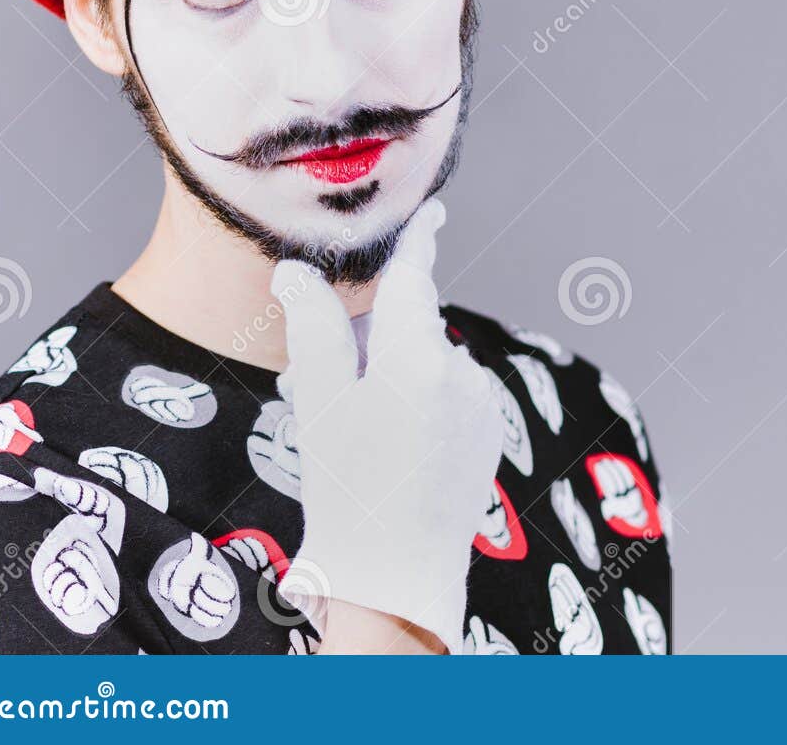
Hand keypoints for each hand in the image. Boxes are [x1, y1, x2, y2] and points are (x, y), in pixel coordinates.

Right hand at [270, 198, 502, 653]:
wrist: (400, 576)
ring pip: (429, 367)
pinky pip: (450, 399)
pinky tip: (393, 452)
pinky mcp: (489, 434)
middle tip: (325, 391)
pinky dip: (421, 407)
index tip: (432, 209)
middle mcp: (462, 372)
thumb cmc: (348, 490)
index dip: (420, 239)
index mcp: (420, 358)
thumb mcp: (319, 405)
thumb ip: (315, 329)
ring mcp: (482, 405)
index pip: (418, 277)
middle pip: (413, 329)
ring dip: (396, 379)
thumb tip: (297, 273)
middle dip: (375, 343)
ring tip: (357, 436)